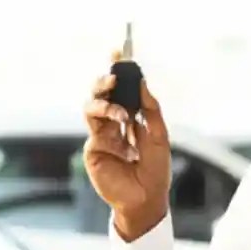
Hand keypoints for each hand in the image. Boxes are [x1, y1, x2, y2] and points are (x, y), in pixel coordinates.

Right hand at [82, 52, 170, 239]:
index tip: (118, 51)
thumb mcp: (159, 135)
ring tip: (120, 111)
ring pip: (91, 108)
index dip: (117, 70)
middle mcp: (111, 124)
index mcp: (128, 118)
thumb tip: (143, 82)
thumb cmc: (155, 170)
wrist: (147, 199)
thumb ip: (151, 109)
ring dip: (104, 103)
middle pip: (100, 94)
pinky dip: (110, 128)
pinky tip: (124, 139)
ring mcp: (100, 136)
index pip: (119, 89)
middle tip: (113, 75)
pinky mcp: (93, 150)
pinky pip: (96, 130)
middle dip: (104, 81)